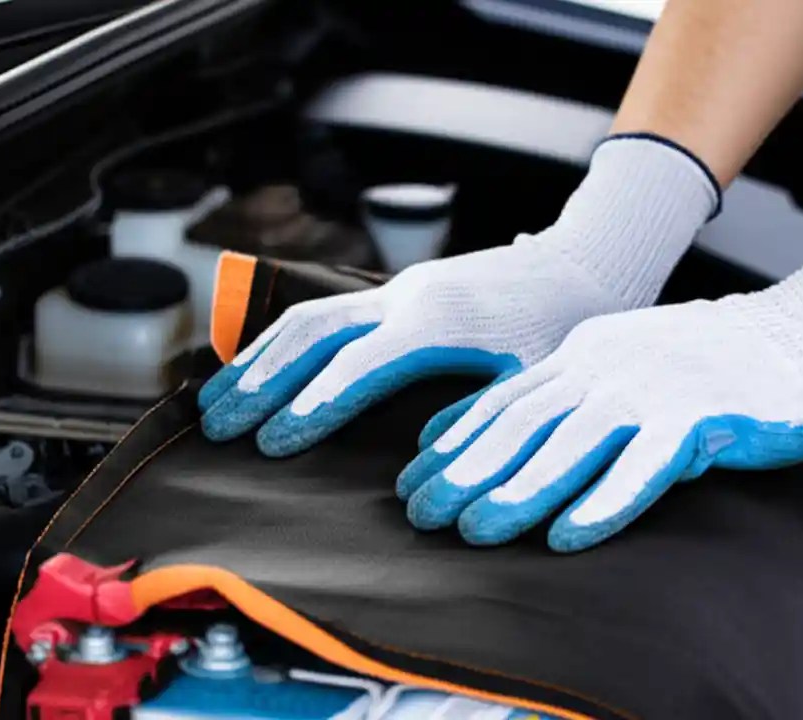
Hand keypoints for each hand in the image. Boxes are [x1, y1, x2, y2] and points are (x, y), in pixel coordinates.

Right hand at [198, 135, 719, 455]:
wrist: (586, 264)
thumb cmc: (566, 329)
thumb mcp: (532, 379)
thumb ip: (478, 419)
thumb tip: (423, 464)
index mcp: (436, 320)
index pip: (356, 367)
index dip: (310, 406)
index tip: (270, 445)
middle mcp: (407, 297)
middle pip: (311, 332)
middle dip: (260, 380)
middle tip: (216, 426)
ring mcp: (400, 289)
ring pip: (311, 316)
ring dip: (261, 357)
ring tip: (217, 397)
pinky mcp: (403, 291)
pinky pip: (330, 312)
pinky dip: (288, 340)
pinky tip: (265, 365)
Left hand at [398, 225, 802, 551]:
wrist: (796, 337)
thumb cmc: (702, 360)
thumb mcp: (617, 360)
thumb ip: (557, 393)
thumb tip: (493, 433)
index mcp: (582, 353)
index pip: (503, 402)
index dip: (453, 445)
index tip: (412, 484)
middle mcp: (606, 366)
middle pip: (522, 424)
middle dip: (467, 473)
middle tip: (424, 516)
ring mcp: (652, 387)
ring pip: (571, 444)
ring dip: (519, 491)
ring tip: (477, 532)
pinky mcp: (700, 416)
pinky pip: (644, 466)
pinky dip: (605, 502)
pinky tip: (570, 536)